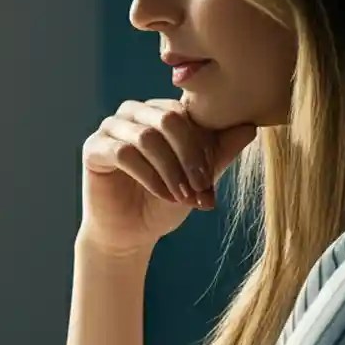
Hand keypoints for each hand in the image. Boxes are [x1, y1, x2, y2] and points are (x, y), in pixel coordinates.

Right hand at [80, 99, 256, 255]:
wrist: (132, 233)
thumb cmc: (165, 201)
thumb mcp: (200, 178)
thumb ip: (220, 152)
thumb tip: (251, 126)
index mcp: (161, 110)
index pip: (189, 112)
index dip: (204, 145)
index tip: (212, 179)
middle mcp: (134, 112)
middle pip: (168, 118)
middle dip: (190, 155)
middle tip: (202, 187)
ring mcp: (111, 127)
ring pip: (147, 136)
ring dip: (171, 170)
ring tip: (183, 196)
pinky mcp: (93, 148)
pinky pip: (124, 153)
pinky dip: (149, 177)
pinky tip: (163, 195)